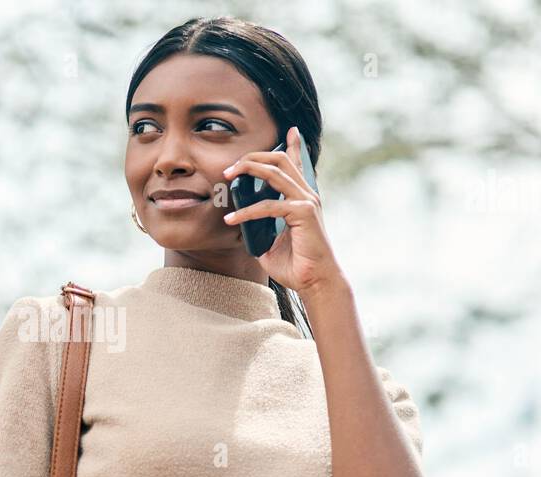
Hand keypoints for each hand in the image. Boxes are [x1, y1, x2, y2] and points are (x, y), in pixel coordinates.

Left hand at [222, 126, 344, 296]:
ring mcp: (306, 201)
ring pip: (275, 172)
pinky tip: (231, 219)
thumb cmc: (295, 264)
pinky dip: (247, 211)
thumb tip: (238, 219)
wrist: (314, 282)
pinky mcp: (303, 213)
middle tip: (230, 167)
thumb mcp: (270, 240)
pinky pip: (269, 205)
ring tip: (226, 176)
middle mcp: (306, 194)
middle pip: (280, 159)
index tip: (291, 130)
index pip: (297, 164)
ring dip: (248, 169)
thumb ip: (258, 225)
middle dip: (253, 156)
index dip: (294, 145)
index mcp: (302, 198)